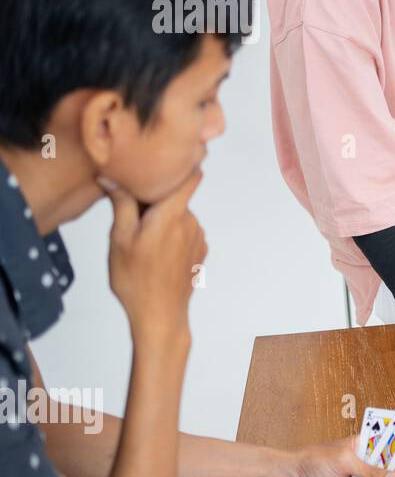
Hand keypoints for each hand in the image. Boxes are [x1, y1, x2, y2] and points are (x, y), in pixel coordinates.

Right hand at [103, 169, 206, 352]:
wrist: (160, 315)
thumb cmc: (136, 279)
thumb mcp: (120, 238)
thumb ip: (122, 203)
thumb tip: (112, 177)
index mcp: (173, 214)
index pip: (190, 176)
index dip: (180, 164)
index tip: (165, 161)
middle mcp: (192, 222)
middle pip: (176, 197)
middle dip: (155, 201)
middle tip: (131, 219)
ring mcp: (198, 237)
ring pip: (178, 216)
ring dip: (162, 220)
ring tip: (142, 243)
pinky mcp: (200, 251)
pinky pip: (184, 233)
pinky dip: (171, 236)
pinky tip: (155, 255)